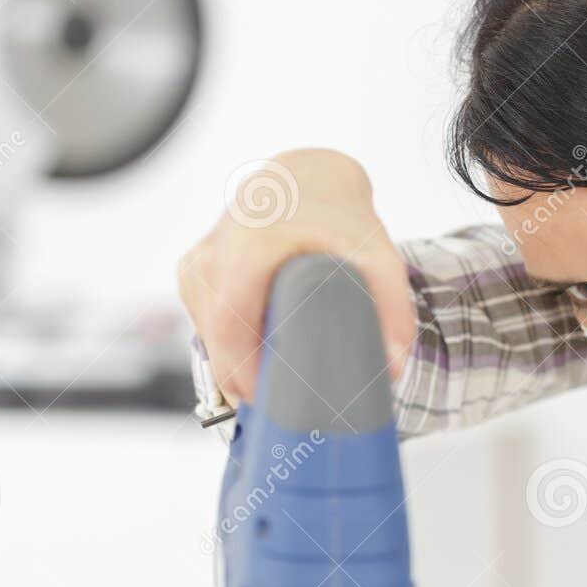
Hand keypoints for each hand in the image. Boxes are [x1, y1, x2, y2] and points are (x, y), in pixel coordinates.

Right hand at [177, 148, 416, 401]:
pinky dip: (232, 344)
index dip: (245, 374)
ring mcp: (197, 265)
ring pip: (208, 337)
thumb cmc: (338, 218)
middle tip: (285, 406)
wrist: (305, 179)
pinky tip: (264, 349)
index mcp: (251, 247)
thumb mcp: (378, 256)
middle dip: (247, 379)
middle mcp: (214, 254)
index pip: (231, 327)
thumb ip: (393, 310)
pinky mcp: (193, 274)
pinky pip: (206, 325)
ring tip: (280, 377)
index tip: (274, 405)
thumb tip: (392, 368)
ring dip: (239, 363)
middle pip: (217, 341)